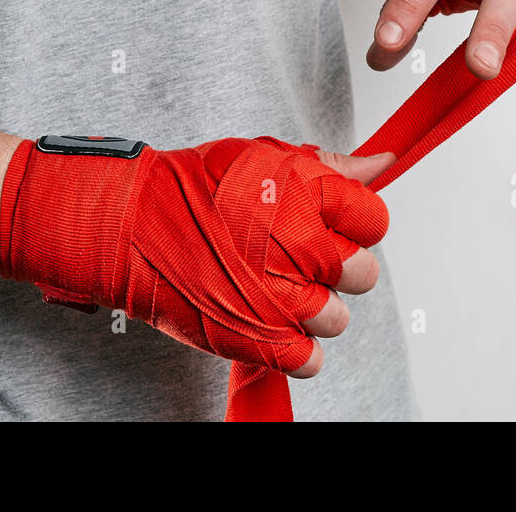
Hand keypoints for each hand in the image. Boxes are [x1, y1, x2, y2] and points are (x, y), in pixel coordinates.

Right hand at [0, 134, 395, 376]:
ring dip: (312, 308)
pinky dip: (294, 348)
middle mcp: (304, 248)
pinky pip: (309, 360)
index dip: (354, 224)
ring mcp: (283, 297)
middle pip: (362, 273)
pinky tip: (272, 324)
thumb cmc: (196, 187)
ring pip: (336, 318)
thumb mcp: (266, 156)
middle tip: (299, 258)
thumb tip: (381, 162)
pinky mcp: (259, 338)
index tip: (331, 225)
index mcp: (312, 196)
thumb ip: (329, 165)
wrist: (134, 224)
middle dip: (336, 267)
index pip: (375, 220)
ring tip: (276, 288)